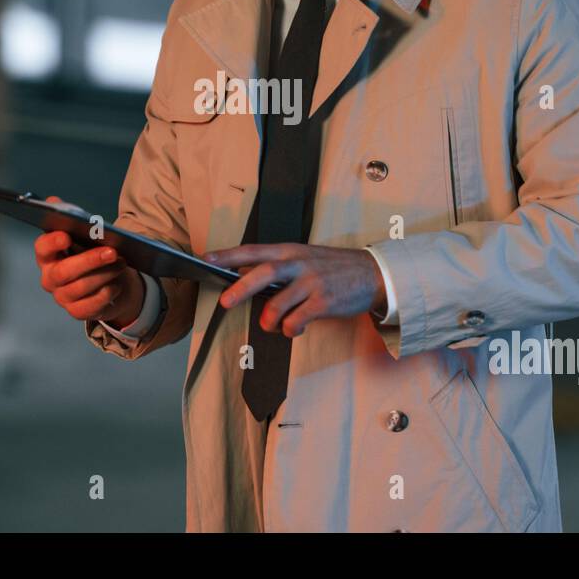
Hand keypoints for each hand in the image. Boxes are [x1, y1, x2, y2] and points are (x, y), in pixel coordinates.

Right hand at [34, 196, 143, 325]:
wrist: (110, 279)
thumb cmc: (92, 252)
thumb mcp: (84, 233)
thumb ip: (70, 218)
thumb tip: (52, 201)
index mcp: (48, 255)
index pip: (42, 248)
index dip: (52, 243)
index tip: (66, 236)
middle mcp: (50, 277)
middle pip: (63, 272)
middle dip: (89, 260)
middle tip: (112, 251)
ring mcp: (62, 297)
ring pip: (80, 288)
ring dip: (104, 275)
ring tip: (121, 262)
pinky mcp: (77, 311)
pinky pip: (91, 306)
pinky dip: (106, 293)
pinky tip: (117, 284)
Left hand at [205, 243, 387, 337]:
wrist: (373, 273)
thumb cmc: (333, 268)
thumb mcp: (305, 258)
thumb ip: (279, 268)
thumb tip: (246, 283)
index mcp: (290, 250)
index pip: (252, 250)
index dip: (227, 255)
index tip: (204, 260)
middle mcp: (299, 263)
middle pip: (264, 272)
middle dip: (241, 287)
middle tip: (225, 302)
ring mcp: (312, 281)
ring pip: (280, 301)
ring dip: (268, 317)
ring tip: (268, 324)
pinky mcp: (325, 300)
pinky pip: (299, 318)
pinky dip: (290, 328)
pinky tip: (293, 328)